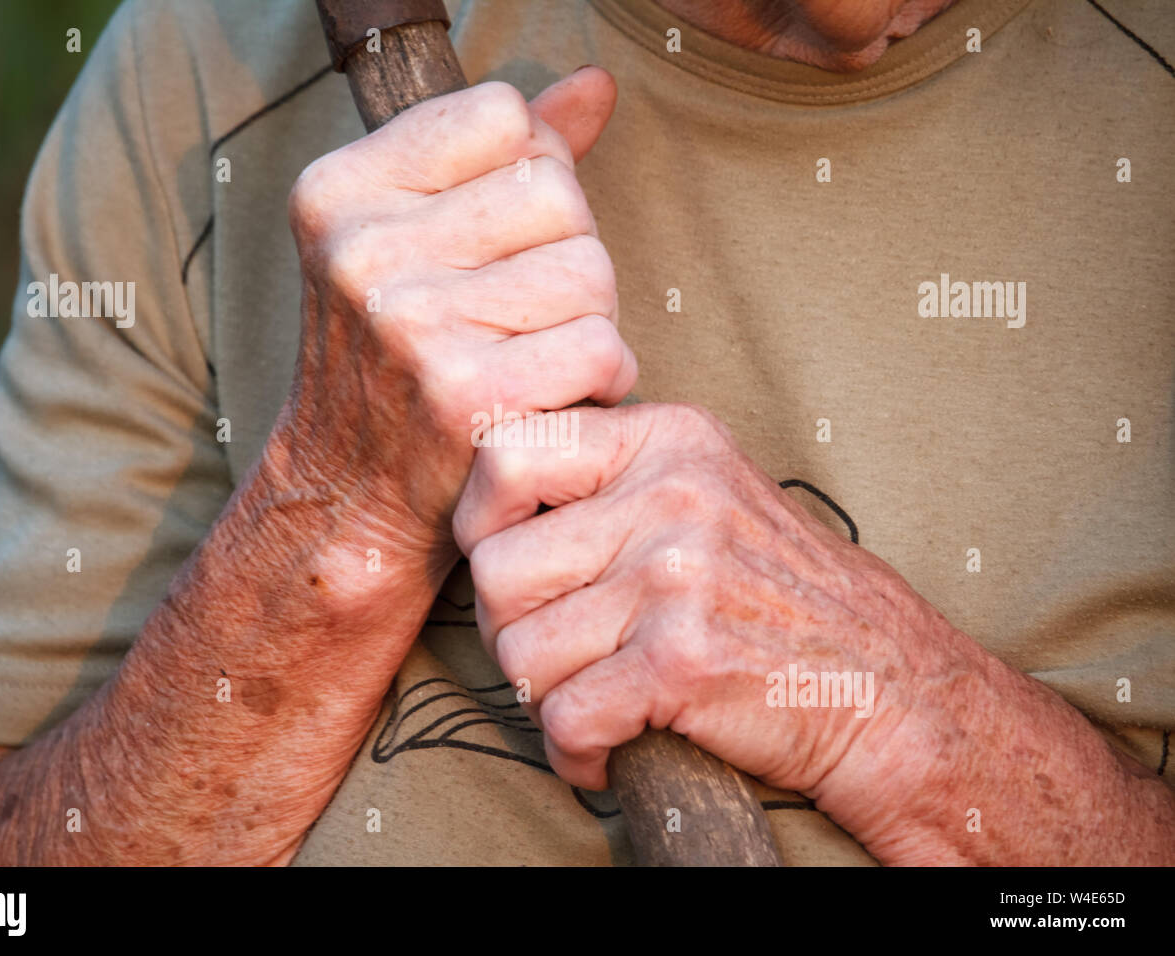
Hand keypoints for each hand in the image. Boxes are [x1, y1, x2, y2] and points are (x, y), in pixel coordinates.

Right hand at [272, 69, 635, 568]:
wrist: (351, 495)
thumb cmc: (395, 360)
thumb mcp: (414, 240)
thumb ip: (501, 155)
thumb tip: (596, 83)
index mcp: (340, 191)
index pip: (504, 117)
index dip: (528, 180)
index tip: (493, 245)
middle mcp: (362, 250)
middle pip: (557, 192)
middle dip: (565, 254)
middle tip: (517, 316)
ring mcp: (411, 325)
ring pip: (591, 270)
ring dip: (587, 321)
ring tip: (532, 357)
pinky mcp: (466, 397)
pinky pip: (602, 347)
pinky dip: (601, 379)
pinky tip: (553, 398)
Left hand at [452, 403, 979, 845]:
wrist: (888, 687)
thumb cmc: (776, 597)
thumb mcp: (703, 493)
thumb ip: (608, 481)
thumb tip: (484, 506)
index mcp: (667, 439)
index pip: (506, 450)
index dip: (481, 520)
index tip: (511, 565)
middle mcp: (671, 494)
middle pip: (497, 569)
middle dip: (509, 629)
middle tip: (558, 655)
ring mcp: (678, 574)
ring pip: (520, 651)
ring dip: (544, 698)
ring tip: (593, 700)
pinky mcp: (684, 659)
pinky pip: (564, 717)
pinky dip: (574, 754)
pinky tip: (607, 749)